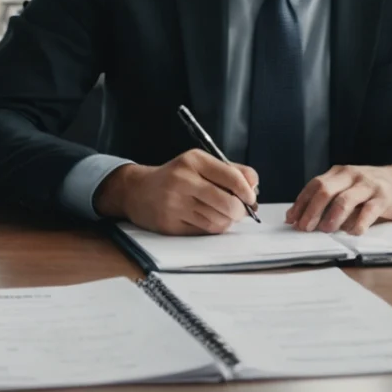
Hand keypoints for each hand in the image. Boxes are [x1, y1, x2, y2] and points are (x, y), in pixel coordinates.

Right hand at [93, 149, 259, 235]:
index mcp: (194, 161)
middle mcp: (183, 180)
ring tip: (222, 214)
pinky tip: (207, 220)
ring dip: (227, 221)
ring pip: (218, 221)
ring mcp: (175, 203)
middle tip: (240, 211)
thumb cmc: (175, 177)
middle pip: (228, 203)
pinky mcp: (170, 223)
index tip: (251, 198)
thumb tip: (254, 187)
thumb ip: (230, 171)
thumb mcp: (200, 164)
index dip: (248, 192)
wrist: (137, 191)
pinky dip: (212, 228)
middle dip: (240, 211)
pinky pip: (204, 231)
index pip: (232, 177)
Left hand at [285, 162, 391, 234]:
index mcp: (340, 173)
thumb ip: (335, 199)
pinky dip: (359, 223)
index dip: (301, 203)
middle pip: (325, 190)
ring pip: (344, 199)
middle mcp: (352, 175)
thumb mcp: (353, 188)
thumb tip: (309, 219)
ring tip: (326, 231)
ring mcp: (369, 185)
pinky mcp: (385, 196)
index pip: (315, 185)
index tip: (291, 219)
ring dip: (332, 217)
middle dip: (311, 210)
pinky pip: (369, 210)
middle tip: (304, 228)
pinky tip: (354, 233)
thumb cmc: (377, 188)